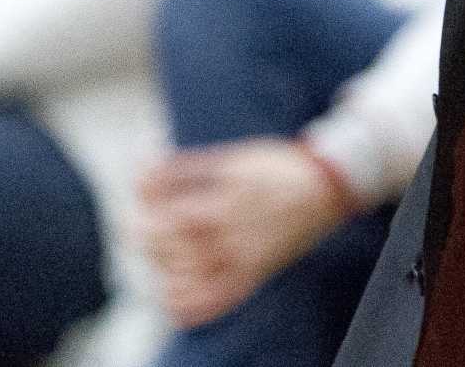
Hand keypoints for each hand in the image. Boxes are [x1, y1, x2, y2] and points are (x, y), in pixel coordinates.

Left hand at [137, 139, 353, 327]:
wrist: (325, 188)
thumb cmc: (274, 167)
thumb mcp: (230, 158)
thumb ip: (184, 168)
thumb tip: (144, 172)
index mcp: (223, 204)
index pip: (167, 220)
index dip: (145, 215)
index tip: (139, 206)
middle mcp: (231, 238)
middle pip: (172, 251)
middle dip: (148, 239)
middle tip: (141, 228)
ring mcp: (243, 262)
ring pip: (189, 282)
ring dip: (163, 270)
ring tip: (159, 255)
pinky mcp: (254, 276)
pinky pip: (216, 303)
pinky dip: (189, 307)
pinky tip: (173, 295)